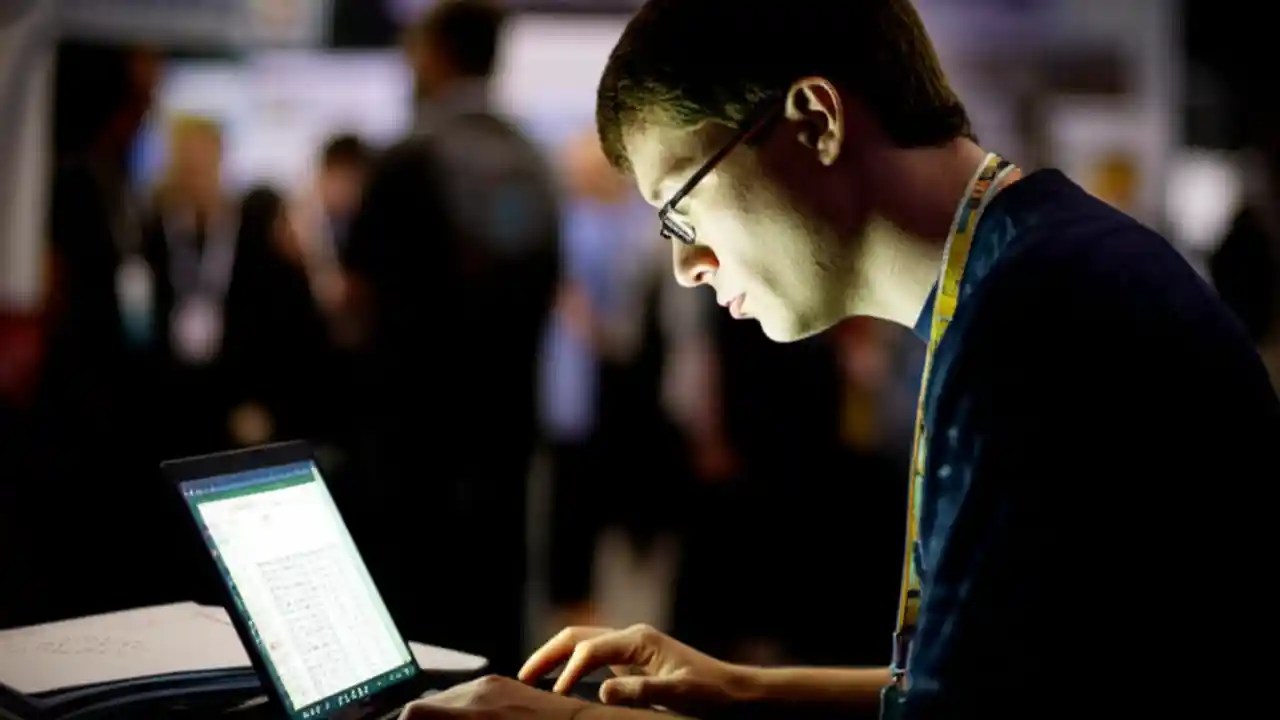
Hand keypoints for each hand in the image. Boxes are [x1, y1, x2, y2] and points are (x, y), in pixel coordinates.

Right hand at [398, 675, 589, 718]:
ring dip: (438, 715)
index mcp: (473, 715)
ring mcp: (491, 685)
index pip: (415, 713)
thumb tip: (422, 719)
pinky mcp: (501, 683)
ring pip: (445, 699)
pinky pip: (465, 693)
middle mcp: (478, 694)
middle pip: (426, 706)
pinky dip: (457, 710)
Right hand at [519, 625, 747, 713]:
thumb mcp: (678, 694)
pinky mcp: (631, 662)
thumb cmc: (710, 693)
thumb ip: (640, 691)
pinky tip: (558, 683)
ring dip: (554, 657)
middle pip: (577, 637)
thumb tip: (599, 690)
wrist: (733, 693)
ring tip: (530, 678)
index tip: (552, 695)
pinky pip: (592, 658)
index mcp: (639, 640)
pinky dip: (570, 666)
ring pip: (581, 644)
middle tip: (521, 676)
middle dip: (547, 654)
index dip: (567, 671)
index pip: (590, 650)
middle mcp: (631, 638)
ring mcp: (630, 648)